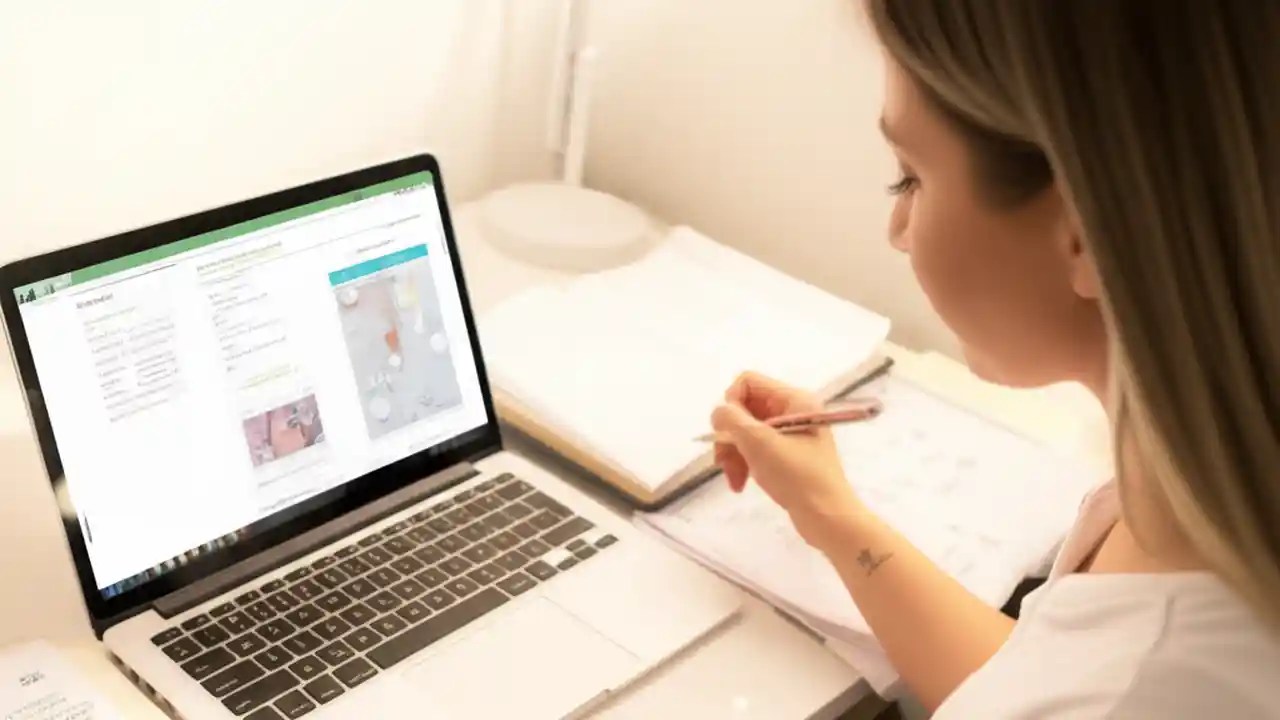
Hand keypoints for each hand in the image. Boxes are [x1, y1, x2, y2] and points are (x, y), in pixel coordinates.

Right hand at [711, 372, 863, 547]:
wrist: (827, 518)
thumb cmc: (797, 476)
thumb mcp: (759, 443)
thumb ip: (732, 420)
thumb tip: (719, 413)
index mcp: (793, 400)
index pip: (748, 382)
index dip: (731, 403)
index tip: (728, 430)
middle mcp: (792, 411)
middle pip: (744, 409)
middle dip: (729, 436)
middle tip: (724, 462)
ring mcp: (790, 434)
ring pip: (746, 432)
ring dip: (733, 454)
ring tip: (734, 480)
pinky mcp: (786, 456)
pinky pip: (755, 450)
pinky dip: (744, 464)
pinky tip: (741, 484)